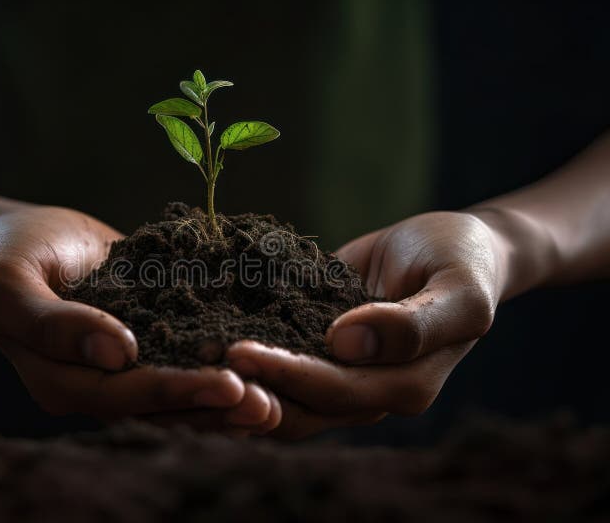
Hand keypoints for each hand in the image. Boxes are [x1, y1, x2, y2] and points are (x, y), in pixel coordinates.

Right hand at [0, 205, 277, 433]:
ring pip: (179, 395)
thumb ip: (50, 323)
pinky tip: (262, 367)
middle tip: (268, 406)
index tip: (229, 384)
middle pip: (160, 408)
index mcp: (61, 383)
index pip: (124, 396)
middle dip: (214, 407)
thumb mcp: (8, 284)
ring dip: (226, 400)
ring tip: (276, 401)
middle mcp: (97, 386)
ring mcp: (124, 368)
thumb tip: (115, 354)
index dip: (176, 392)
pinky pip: (186, 360)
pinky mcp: (148, 341)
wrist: (22, 236)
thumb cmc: (7, 255)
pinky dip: (220, 366)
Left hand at [227, 211, 507, 437]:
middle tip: (199, 358)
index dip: (288, 376)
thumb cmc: (463, 264)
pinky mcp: (316, 347)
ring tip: (190, 355)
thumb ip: (414, 324)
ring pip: (279, 396)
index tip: (241, 351)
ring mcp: (338, 373)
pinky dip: (243, 358)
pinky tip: (202, 338)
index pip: (336, 393)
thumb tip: (347, 343)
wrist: (451, 248)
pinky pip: (277, 360)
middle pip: (297, 406)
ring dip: (237, 382)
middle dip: (249, 385)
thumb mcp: (459, 290)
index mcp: (403, 387)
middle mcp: (365, 391)